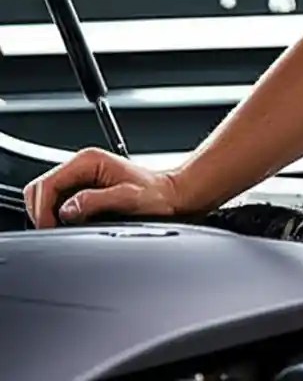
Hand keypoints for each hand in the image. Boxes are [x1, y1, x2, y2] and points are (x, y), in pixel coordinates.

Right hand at [23, 148, 185, 228]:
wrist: (172, 196)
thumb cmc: (159, 195)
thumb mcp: (129, 198)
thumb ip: (96, 201)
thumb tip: (68, 209)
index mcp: (89, 161)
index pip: (47, 184)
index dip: (43, 209)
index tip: (50, 227)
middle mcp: (82, 166)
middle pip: (41, 189)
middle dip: (42, 212)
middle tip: (55, 231)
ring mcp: (82, 177)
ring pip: (48, 196)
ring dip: (51, 214)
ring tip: (67, 228)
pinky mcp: (84, 189)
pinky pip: (59, 202)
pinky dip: (60, 215)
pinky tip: (74, 224)